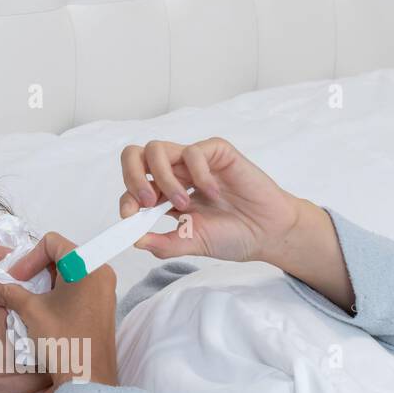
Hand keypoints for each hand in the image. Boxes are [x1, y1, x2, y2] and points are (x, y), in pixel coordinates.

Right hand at [0, 232, 118, 386]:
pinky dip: (58, 293)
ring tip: (29, 302)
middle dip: (35, 270)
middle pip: (62, 255)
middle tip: (19, 288)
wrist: (87, 378)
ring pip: (69, 273)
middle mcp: (101, 272)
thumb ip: (8, 293)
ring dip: (45, 283)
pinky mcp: (103, 306)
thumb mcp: (31, 312)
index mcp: (88, 265)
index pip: (52, 242)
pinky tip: (45, 312)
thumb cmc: (64, 341)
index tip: (16, 279)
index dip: (28, 258)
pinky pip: (79, 288)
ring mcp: (105, 290)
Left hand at [118, 137, 309, 262]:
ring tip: (182, 203)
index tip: (131, 218)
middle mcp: (176, 173)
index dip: (127, 198)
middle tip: (148, 202)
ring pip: (158, 148)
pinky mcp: (217, 152)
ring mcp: (195, 161)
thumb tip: (135, 241)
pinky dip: (198, 174)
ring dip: (164, 177)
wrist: (266, 234)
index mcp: (165, 193)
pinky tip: (213, 193)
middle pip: (136, 155)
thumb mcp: (191, 243)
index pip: (132, 185)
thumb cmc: (232, 235)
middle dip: (132, 176)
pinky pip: (194, 151)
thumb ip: (163, 243)